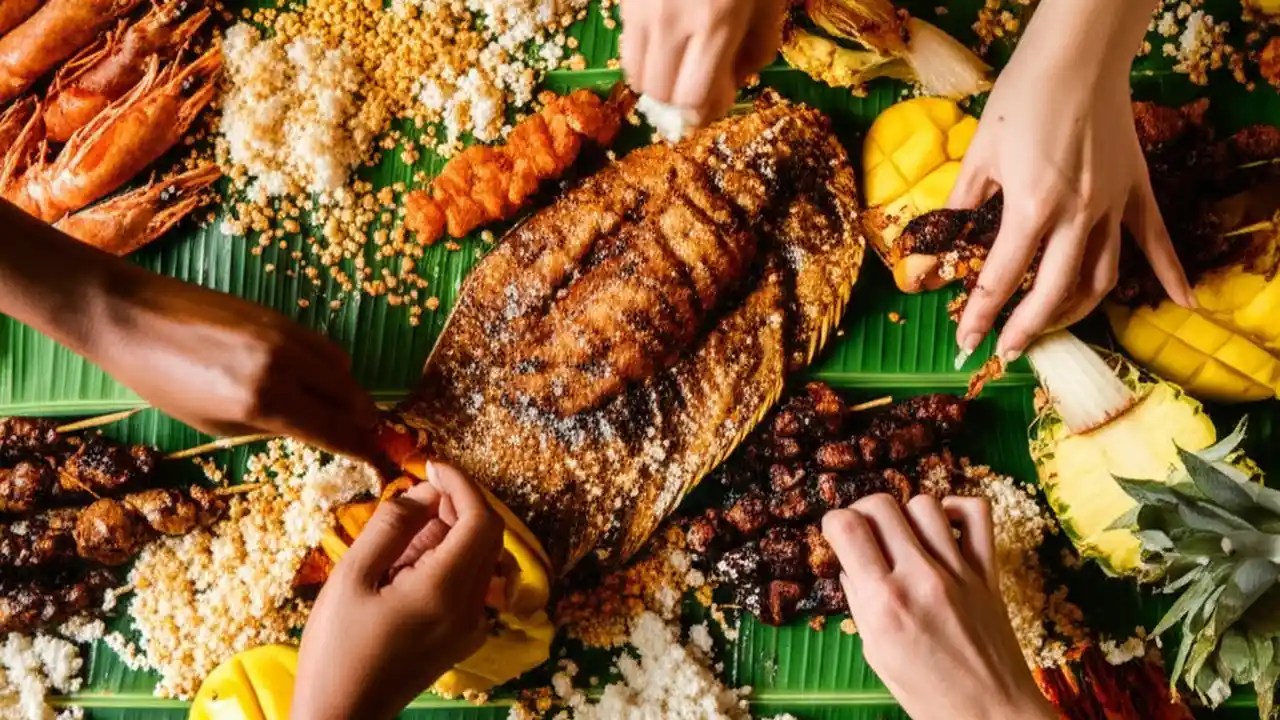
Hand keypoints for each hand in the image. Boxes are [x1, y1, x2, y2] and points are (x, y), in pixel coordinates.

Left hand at [88, 262, 380, 462]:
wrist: (132, 316)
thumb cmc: (161, 381)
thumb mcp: (213, 422)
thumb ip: (267, 427)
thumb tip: (309, 429)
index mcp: (263, 402)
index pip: (332, 430)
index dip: (360, 448)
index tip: (377, 461)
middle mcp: (284, 367)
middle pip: (350, 397)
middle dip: (364, 420)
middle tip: (370, 435)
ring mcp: (286, 336)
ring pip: (344, 367)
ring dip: (350, 391)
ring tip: (345, 408)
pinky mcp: (281, 316)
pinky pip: (324, 345)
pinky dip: (332, 365)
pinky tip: (319, 378)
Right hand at [293, 464, 503, 719]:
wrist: (342, 715)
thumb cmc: (336, 649)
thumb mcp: (352, 578)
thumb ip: (390, 527)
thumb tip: (422, 492)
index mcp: (447, 591)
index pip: (481, 519)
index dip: (462, 484)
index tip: (432, 464)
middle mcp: (472, 608)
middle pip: (487, 536)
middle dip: (456, 505)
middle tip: (412, 498)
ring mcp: (472, 626)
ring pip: (479, 557)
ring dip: (449, 532)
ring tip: (399, 537)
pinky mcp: (463, 637)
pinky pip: (469, 582)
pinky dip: (447, 559)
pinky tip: (406, 565)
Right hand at [620, 0, 784, 123]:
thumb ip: (759, 46)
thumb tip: (734, 84)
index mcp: (715, 22)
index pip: (693, 97)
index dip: (703, 111)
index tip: (718, 101)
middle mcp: (669, 22)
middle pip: (661, 93)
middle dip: (681, 99)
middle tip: (700, 83)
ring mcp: (640, 10)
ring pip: (636, 74)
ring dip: (658, 81)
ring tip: (679, 64)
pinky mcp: (625, 2)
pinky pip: (626, 46)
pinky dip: (644, 56)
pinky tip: (664, 41)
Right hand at [822, 494, 1055, 719]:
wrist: (992, 714)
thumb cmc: (929, 695)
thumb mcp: (876, 654)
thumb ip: (860, 603)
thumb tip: (850, 565)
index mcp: (884, 603)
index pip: (846, 527)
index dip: (834, 523)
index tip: (837, 535)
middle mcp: (919, 578)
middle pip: (881, 505)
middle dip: (863, 512)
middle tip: (866, 534)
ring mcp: (958, 571)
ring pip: (924, 503)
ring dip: (906, 515)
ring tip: (905, 537)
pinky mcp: (988, 572)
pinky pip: (977, 513)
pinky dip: (957, 508)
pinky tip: (943, 527)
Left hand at [948, 0, 1190, 362]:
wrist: (1078, 56)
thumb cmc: (1022, 99)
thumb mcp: (979, 155)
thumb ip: (961, 207)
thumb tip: (940, 248)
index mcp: (1031, 207)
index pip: (1001, 277)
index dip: (980, 314)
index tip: (967, 340)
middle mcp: (1076, 215)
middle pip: (1054, 290)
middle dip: (1029, 327)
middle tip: (1008, 349)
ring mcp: (1112, 205)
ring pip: (1102, 275)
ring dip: (1077, 308)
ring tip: (1053, 325)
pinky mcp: (1135, 190)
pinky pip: (1155, 238)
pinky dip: (1169, 271)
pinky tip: (1181, 301)